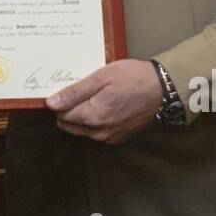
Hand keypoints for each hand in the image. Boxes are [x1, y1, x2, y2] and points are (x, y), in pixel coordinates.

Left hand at [47, 59, 161, 144]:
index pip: (61, 114)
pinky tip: (104, 105)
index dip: (60, 101)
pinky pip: (96, 132)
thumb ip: (75, 92)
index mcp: (92, 117)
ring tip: (94, 96)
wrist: (164, 90)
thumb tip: (51, 103)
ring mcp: (110, 137)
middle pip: (69, 126)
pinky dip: (94, 121)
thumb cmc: (133, 78)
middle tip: (79, 91)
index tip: (67, 88)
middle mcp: (99, 133)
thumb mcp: (102, 77)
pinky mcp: (119, 138)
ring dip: (81, 116)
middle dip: (68, 110)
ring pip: (82, 130)